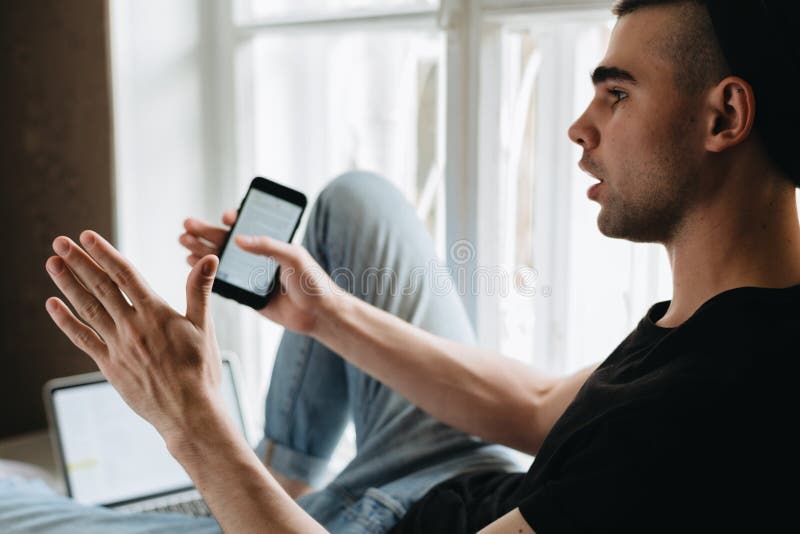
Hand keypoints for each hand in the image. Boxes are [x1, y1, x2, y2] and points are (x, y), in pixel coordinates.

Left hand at [45, 231, 225, 445]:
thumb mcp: (204, 326)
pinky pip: (82, 338)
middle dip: (79, 262)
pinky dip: (66, 321)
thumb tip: (208, 260)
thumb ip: (200, 290)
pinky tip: (54, 305)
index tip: (88, 237)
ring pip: (87, 308)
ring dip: (68, 284)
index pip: (125, 275)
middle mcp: (132, 326)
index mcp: (156, 313)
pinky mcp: (109, 365)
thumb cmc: (200, 371)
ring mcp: (117, 346)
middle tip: (61, 242)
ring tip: (52, 264)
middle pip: (101, 286)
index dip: (105, 254)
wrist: (187, 412)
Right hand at [180, 212, 343, 335]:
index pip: (248, 226)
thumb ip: (267, 246)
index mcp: (272, 243)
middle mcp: (259, 257)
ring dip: (201, 250)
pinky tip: (191, 263)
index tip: (225, 217)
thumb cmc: (312, 282)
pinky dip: (206, 272)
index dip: (234, 220)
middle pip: (227, 241)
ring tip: (183, 242)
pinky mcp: (246, 294)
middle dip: (206, 232)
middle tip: (187, 225)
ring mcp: (251, 275)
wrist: (318, 313)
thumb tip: (238, 239)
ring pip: (220, 259)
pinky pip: (222, 281)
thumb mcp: (292, 257)